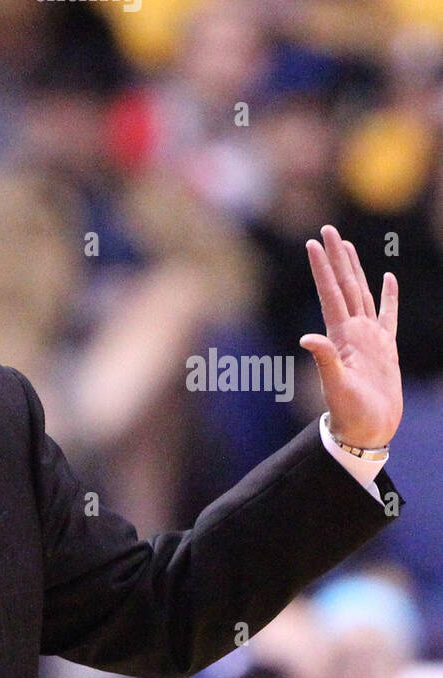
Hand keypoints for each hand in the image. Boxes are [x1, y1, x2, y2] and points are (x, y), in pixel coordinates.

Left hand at [299, 224, 400, 448]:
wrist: (366, 429)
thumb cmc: (350, 411)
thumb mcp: (336, 384)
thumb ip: (325, 360)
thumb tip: (306, 339)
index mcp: (339, 335)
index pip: (330, 292)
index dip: (322, 267)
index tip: (313, 242)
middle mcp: (351, 331)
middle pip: (343, 284)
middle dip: (335, 257)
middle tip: (327, 229)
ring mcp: (368, 337)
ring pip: (362, 292)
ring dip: (354, 268)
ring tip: (346, 245)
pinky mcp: (385, 346)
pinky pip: (388, 314)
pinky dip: (388, 295)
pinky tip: (387, 278)